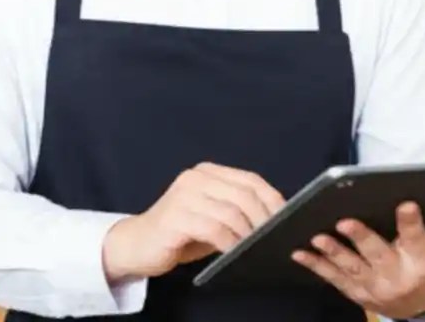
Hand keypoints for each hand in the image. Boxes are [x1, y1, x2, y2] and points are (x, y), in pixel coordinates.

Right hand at [102, 162, 285, 281]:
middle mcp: (195, 178)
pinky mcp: (175, 217)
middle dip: (264, 219)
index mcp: (207, 172)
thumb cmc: (180, 233)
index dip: (273, 200)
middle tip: (274, 239)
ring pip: (231, 212)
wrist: (136, 244)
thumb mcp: (213, 216)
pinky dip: (229, 243)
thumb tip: (276, 219)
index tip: (287, 220)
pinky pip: (214, 229)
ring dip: (248, 234)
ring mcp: (184, 196)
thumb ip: (237, 211)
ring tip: (256, 249)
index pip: (250, 180)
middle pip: (244, 195)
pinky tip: (234, 253)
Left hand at [292, 203, 424, 319]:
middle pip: (378, 255)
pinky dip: (315, 265)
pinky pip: (333, 277)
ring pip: (351, 267)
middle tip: (344, 220)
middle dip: (361, 238)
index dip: (411, 222)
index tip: (405, 203)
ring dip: (333, 251)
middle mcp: (397, 275)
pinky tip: (298, 252)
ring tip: (317, 236)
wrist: (416, 305)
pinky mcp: (354, 291)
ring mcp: (374, 286)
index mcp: (422, 261)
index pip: (418, 239)